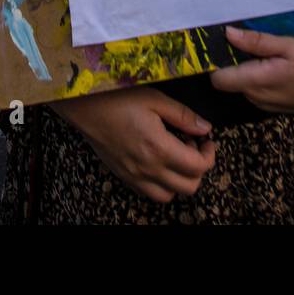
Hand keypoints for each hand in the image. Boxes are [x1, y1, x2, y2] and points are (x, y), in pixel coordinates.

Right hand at [51, 87, 215, 203]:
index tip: (206, 140)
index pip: (198, 167)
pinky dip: (161, 184)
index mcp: (159, 148)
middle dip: (199, 169)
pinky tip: (159, 162)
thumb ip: (183, 116)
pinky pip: (149, 193)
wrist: (84, 106)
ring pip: (169, 196)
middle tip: (193, 146)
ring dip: (180, 180)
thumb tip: (205, 128)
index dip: (209, 155)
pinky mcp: (123, 177)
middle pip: (188, 187)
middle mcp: (148, 169)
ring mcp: (134, 176)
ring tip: (176, 156)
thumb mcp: (155, 98)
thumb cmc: (118, 98)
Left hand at [210, 25, 293, 113]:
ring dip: (245, 71)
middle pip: (228, 81)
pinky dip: (257, 79)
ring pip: (241, 86)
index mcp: (258, 81)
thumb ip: (257, 42)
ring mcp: (264, 105)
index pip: (218, 79)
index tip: (217, 45)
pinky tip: (273, 66)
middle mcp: (256, 97)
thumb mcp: (289, 45)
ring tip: (262, 52)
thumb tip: (228, 33)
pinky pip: (254, 91)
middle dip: (231, 63)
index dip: (215, 62)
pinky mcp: (273, 107)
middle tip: (244, 42)